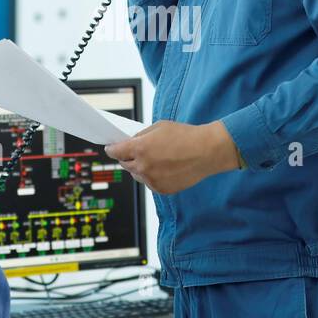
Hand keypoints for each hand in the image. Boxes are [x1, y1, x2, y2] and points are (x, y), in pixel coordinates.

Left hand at [104, 120, 239, 194]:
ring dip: (139, 167)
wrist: (207, 151)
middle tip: (131, 152)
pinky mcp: (162, 189)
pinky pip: (149, 183)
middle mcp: (143, 166)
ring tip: (151, 159)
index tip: (110, 148)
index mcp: (140, 148)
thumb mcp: (159, 127)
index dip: (111, 149)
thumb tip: (131, 142)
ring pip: (137, 175)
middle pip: (125, 164)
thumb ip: (141, 136)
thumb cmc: (186, 136)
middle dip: (126, 157)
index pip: (116, 151)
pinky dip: (152, 176)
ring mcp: (152, 180)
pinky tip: (162, 168)